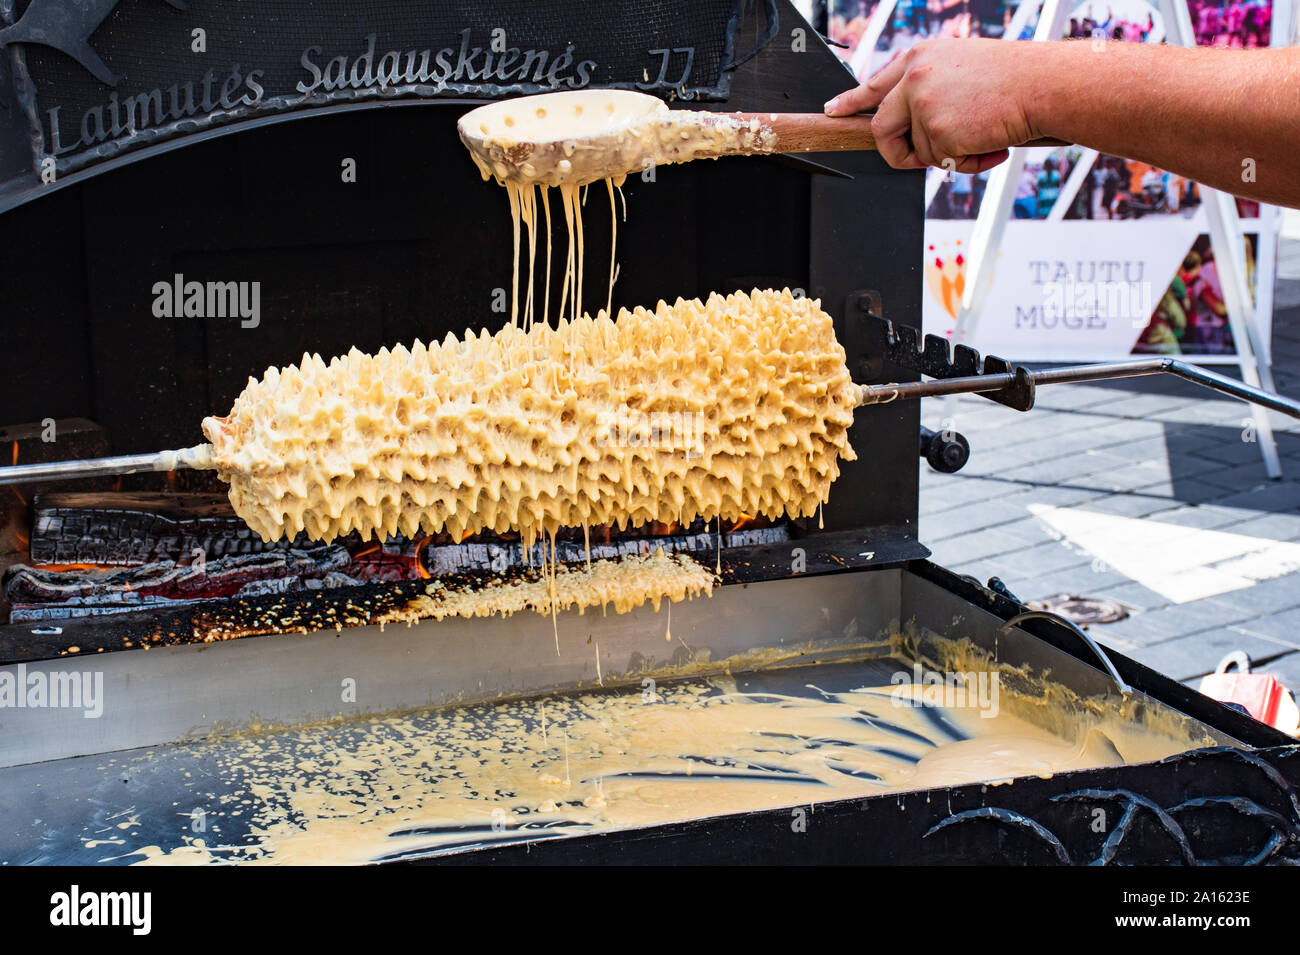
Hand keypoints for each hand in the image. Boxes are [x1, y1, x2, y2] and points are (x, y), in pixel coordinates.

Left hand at [824, 38, 1040, 173]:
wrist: (1044, 85)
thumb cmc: (1015, 79)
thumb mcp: (962, 70)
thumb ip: (930, 89)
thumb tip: (915, 124)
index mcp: (920, 58)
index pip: (875, 84)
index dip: (851, 101)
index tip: (833, 111)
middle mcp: (915, 78)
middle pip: (881, 127)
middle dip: (895, 152)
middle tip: (915, 161)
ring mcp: (922, 105)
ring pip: (921, 150)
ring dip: (953, 155)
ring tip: (987, 136)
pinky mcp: (936, 131)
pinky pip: (943, 164)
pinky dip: (970, 164)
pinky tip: (993, 145)